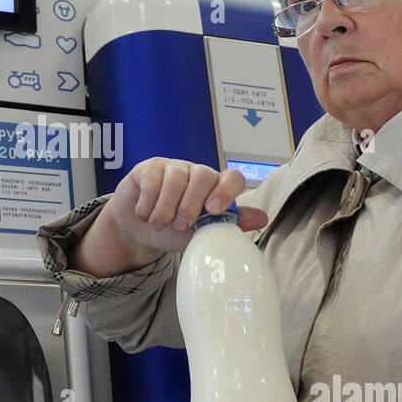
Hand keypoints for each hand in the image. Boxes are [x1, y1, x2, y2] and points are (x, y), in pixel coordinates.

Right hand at [77, 159, 266, 273]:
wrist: (139, 230)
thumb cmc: (173, 230)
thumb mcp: (200, 234)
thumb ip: (227, 225)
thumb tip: (261, 218)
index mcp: (215, 188)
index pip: (232, 178)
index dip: (227, 191)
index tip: (213, 210)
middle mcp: (197, 173)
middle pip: (203, 176)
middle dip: (191, 204)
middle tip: (181, 225)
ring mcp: (173, 167)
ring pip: (175, 178)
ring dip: (166, 207)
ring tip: (159, 224)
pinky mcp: (149, 168)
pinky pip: (152, 180)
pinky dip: (148, 203)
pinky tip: (145, 214)